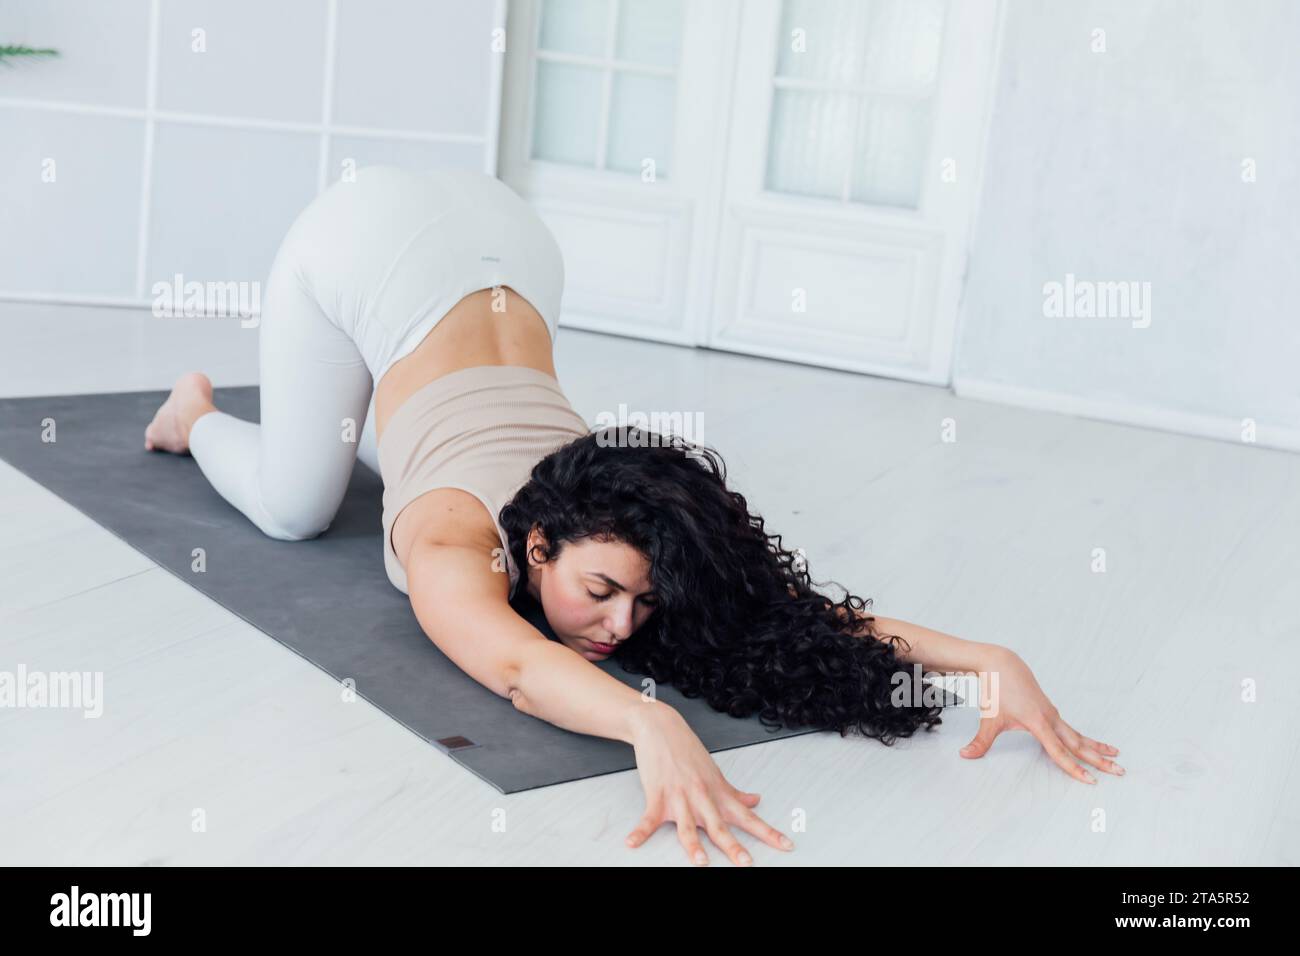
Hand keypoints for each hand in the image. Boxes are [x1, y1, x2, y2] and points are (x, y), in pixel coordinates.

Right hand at [625, 704, 794, 865]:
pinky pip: (648, 818)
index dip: (768, 832)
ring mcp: (679, 796)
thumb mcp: (714, 771)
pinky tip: (632, 843)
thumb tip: (755, 801)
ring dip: (694, 845)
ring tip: (700, 862)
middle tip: (746, 863)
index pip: (747, 817)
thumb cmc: (686, 750)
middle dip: (733, 847)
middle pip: (720, 826)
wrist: (660, 726)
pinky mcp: (657, 795)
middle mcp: (702, 796)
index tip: (786, 845)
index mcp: (718, 792)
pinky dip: (640, 831)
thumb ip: (733, 792)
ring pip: (689, 826)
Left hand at [960, 647, 1123, 783]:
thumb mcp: (988, 718)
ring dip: (1096, 747)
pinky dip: (1083, 737)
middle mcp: (1050, 718)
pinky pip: (1070, 728)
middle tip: (1120, 771)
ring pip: (1078, 735)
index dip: (1074, 768)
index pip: (1059, 751)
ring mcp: (1052, 713)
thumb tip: (965, 755)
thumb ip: (980, 741)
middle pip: (1078, 744)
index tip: (1090, 780)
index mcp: (1038, 722)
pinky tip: (1090, 745)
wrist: (1000, 664)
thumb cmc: (996, 690)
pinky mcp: (1049, 710)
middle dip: (1099, 760)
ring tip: (1115, 756)